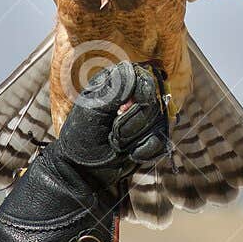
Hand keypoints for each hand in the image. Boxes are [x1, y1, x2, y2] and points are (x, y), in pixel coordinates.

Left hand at [36, 61, 171, 214]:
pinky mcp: (151, 138)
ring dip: (134, 137)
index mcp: (117, 84)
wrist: (84, 170)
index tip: (119, 109)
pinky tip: (129, 153)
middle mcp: (134, 99)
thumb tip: (134, 71)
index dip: (137, 95)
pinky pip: (160, 141)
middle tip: (112, 130)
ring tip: (116, 142)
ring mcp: (145, 119)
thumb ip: (115, 90)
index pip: (143, 78)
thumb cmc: (81, 136)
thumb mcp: (92, 109)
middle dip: (132, 121)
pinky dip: (143, 150)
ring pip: (158, 122)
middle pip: (153, 102)